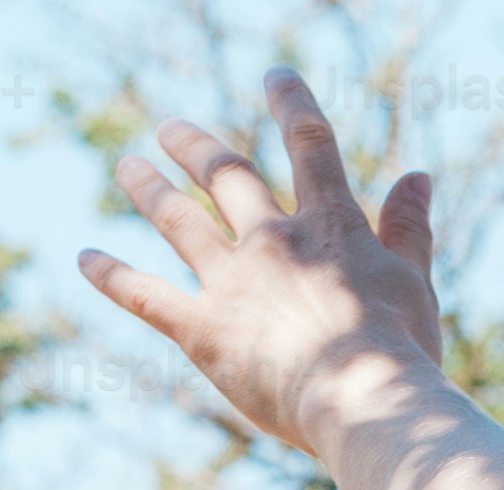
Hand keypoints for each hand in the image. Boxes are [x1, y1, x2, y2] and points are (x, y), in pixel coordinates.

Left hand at [82, 75, 444, 467]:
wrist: (361, 399)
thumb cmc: (402, 351)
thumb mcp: (414, 283)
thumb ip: (411, 228)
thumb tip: (418, 177)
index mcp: (331, 225)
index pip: (310, 146)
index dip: (293, 104)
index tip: (277, 76)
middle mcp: (272, 240)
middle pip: (225, 174)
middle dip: (194, 146)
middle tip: (170, 129)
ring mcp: (232, 282)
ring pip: (178, 220)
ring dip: (149, 188)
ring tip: (127, 167)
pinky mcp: (204, 330)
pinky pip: (146, 296)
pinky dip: (112, 276)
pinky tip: (85, 258)